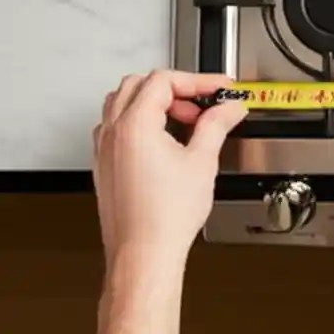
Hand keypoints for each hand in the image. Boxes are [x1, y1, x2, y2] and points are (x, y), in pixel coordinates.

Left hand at [93, 70, 246, 267]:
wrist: (144, 252)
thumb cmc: (165, 216)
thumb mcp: (202, 161)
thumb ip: (216, 125)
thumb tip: (229, 108)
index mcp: (135, 125)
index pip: (163, 81)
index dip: (197, 80)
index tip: (219, 88)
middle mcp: (112, 133)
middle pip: (139, 84)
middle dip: (175, 88)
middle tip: (203, 102)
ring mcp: (104, 150)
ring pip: (122, 103)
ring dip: (154, 102)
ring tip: (185, 120)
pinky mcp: (104, 165)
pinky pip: (116, 127)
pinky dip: (140, 122)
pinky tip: (165, 140)